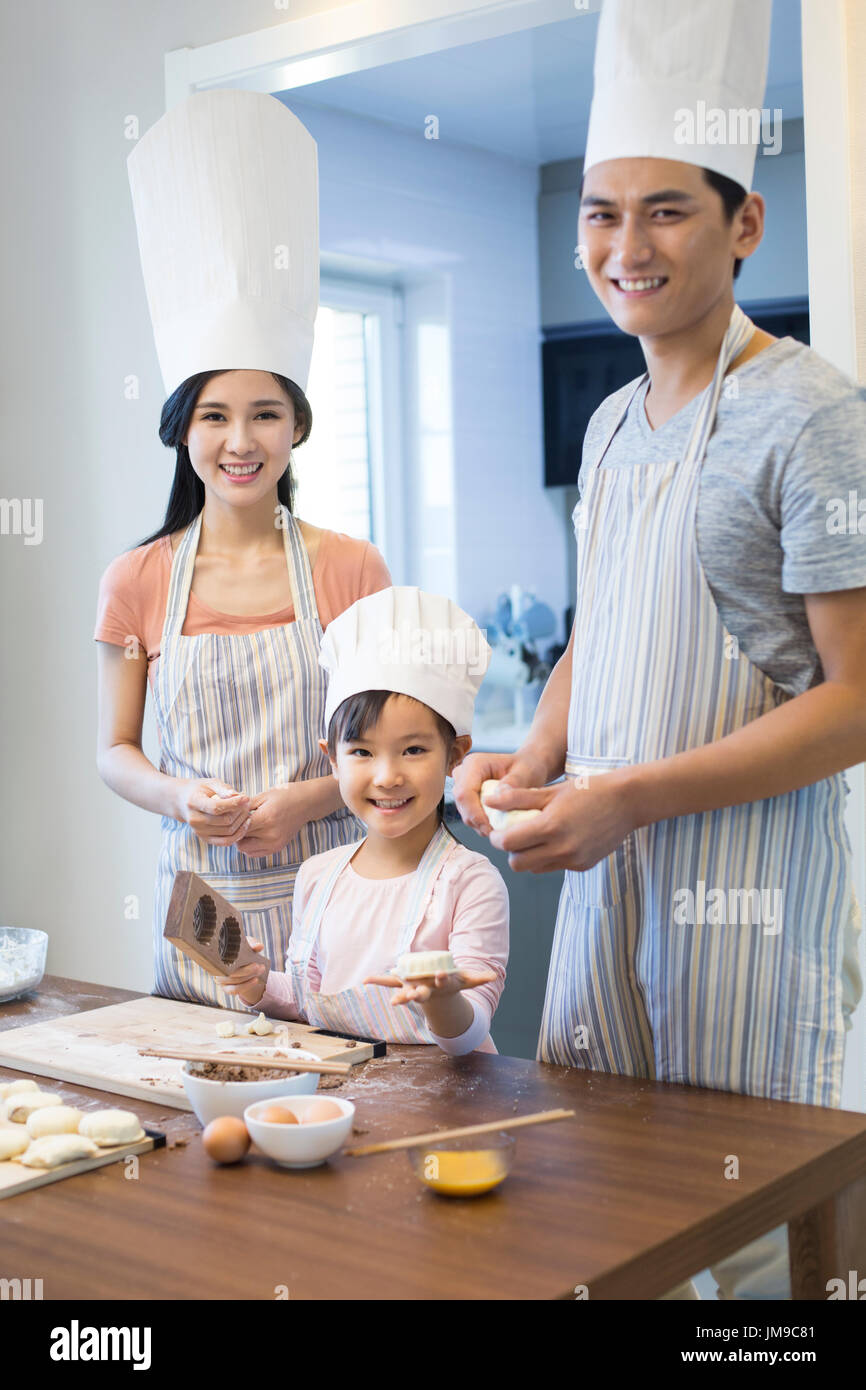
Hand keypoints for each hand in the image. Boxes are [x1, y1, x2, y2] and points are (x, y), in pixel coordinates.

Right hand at [174, 779, 251, 846]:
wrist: (183, 802)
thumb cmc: (200, 790)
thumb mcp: (210, 783)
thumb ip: (224, 789)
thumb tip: (237, 796)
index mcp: (194, 803)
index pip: (216, 807)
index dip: (234, 803)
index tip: (246, 798)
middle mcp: (194, 820)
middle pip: (225, 820)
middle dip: (240, 812)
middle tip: (248, 804)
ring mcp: (199, 831)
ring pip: (228, 831)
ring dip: (242, 822)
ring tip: (247, 812)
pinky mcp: (205, 839)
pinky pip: (225, 842)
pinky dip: (238, 835)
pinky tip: (245, 824)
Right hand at [217, 938, 267, 1006]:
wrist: (243, 966)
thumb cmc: (243, 953)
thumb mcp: (247, 946)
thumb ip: (252, 944)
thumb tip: (259, 946)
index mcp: (219, 957)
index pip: (224, 959)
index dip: (236, 959)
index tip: (249, 958)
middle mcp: (217, 969)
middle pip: (230, 972)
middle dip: (247, 970)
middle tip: (259, 966)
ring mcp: (220, 980)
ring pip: (234, 981)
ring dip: (249, 977)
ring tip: (260, 971)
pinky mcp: (226, 988)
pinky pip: (234, 990)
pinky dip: (246, 985)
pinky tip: (255, 980)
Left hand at [234, 784, 311, 856]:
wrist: (306, 803)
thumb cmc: (284, 795)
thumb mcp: (263, 796)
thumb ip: (245, 807)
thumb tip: (228, 814)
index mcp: (266, 818)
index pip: (238, 828)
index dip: (231, 823)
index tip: (230, 816)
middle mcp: (270, 834)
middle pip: (240, 840)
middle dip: (235, 832)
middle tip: (236, 823)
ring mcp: (275, 843)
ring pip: (245, 849)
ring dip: (242, 841)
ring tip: (246, 828)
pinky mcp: (277, 848)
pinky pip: (254, 853)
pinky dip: (250, 846)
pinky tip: (253, 834)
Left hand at [363, 967, 496, 1005]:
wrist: (437, 995)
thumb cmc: (451, 984)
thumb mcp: (466, 980)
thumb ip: (479, 978)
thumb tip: (495, 976)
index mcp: (439, 985)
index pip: (441, 981)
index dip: (441, 978)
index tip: (441, 975)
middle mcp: (425, 989)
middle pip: (420, 993)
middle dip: (415, 995)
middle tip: (410, 997)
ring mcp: (412, 987)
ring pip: (403, 991)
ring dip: (398, 996)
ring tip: (391, 1001)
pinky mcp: (402, 984)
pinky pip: (388, 982)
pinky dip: (378, 980)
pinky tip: (365, 980)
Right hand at [452, 749, 549, 837]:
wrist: (528, 766)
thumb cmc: (528, 767)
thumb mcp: (525, 773)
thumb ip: (513, 783)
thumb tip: (498, 798)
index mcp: (475, 763)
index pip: (464, 793)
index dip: (473, 814)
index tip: (489, 828)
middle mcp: (464, 772)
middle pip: (461, 803)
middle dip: (476, 821)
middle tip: (495, 833)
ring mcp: (463, 784)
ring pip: (463, 811)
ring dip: (478, 824)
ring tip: (497, 829)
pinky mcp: (467, 796)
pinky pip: (468, 814)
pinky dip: (480, 822)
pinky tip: (494, 825)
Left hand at [486, 770, 635, 872]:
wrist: (627, 802)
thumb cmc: (588, 790)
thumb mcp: (550, 791)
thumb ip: (517, 798)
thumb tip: (488, 800)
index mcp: (550, 827)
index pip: (508, 843)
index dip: (498, 837)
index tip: (500, 829)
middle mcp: (561, 848)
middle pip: (518, 864)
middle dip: (511, 851)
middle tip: (515, 835)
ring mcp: (573, 860)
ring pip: (535, 869)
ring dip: (529, 857)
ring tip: (535, 837)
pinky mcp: (583, 866)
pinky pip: (555, 867)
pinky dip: (549, 857)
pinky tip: (557, 840)